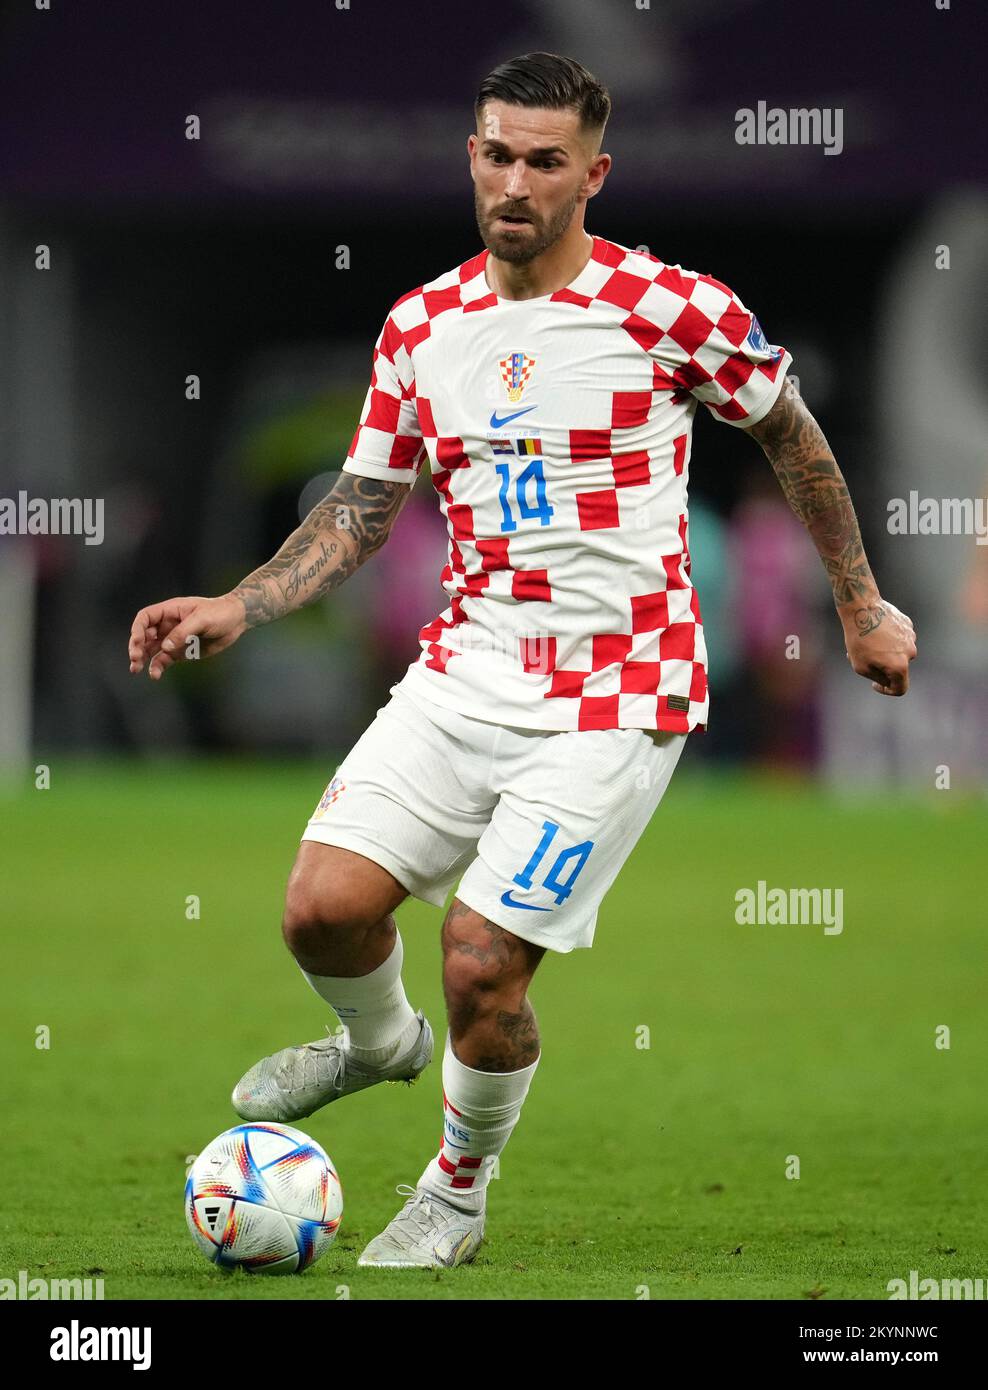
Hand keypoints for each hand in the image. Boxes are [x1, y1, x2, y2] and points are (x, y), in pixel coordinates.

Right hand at [128, 594, 246, 679]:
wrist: (237, 620)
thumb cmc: (220, 612)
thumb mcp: (202, 619)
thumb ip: (183, 632)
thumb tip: (165, 647)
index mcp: (170, 611)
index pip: (145, 618)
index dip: (138, 629)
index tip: (138, 642)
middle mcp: (168, 625)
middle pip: (144, 635)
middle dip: (136, 647)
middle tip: (135, 660)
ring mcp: (173, 639)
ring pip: (151, 650)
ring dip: (142, 659)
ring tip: (136, 670)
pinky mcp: (181, 652)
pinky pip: (164, 660)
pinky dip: (157, 667)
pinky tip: (155, 675)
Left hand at [839, 598, 916, 695]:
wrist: (862, 608)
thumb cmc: (859, 639)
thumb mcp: (861, 667)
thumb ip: (878, 677)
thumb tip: (887, 680)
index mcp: (900, 666)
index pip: (900, 688)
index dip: (887, 690)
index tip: (876, 684)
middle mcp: (910, 652)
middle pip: (898, 668)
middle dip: (883, 666)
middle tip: (864, 656)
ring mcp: (911, 637)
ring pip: (899, 651)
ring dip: (886, 651)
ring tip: (867, 641)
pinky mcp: (908, 625)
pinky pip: (899, 637)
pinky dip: (889, 638)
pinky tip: (875, 630)